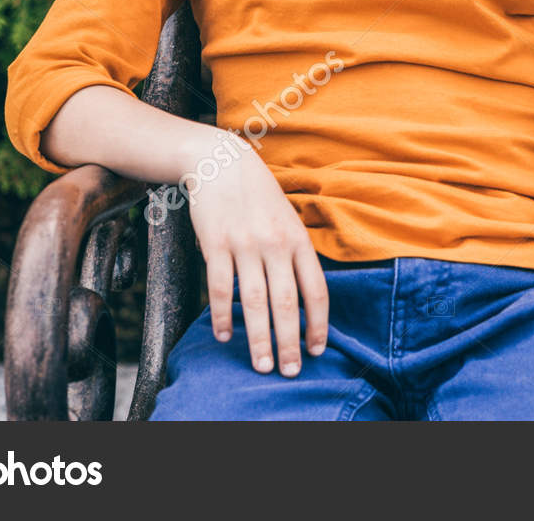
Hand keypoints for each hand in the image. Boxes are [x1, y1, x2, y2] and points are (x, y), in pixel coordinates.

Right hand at [185, 134, 328, 376]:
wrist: (221, 162)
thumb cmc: (257, 195)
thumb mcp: (288, 219)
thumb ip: (295, 254)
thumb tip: (303, 298)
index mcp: (298, 239)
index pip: (315, 289)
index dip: (318, 323)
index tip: (318, 349)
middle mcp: (275, 244)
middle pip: (286, 303)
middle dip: (290, 342)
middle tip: (291, 371)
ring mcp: (245, 245)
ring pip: (255, 301)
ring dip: (259, 338)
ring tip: (262, 365)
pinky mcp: (216, 244)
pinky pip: (220, 288)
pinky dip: (222, 316)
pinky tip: (224, 335)